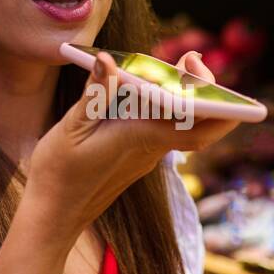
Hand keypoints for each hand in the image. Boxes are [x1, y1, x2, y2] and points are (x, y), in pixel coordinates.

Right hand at [25, 50, 240, 237]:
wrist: (54, 214)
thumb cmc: (59, 174)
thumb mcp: (72, 128)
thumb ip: (94, 94)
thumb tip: (106, 59)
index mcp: (141, 138)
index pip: (198, 129)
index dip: (219, 106)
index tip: (205, 72)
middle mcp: (151, 148)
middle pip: (197, 124)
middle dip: (204, 91)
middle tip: (189, 61)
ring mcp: (145, 154)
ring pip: (180, 125)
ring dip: (183, 97)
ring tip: (172, 66)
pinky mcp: (135, 155)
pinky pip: (160, 129)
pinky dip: (162, 107)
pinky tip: (144, 90)